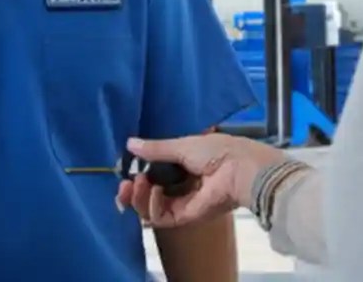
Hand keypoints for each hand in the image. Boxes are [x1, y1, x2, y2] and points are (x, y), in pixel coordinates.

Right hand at [115, 133, 286, 227]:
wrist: (239, 168)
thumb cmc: (216, 151)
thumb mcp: (181, 144)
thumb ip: (155, 149)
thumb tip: (129, 144)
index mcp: (181, 165)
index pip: (151, 174)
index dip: (136, 173)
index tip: (124, 169)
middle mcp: (179, 185)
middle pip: (146, 195)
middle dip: (131, 191)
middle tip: (124, 184)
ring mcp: (182, 203)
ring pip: (150, 208)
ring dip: (138, 197)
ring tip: (137, 184)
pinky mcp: (185, 217)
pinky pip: (161, 217)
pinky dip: (152, 205)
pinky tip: (154, 191)